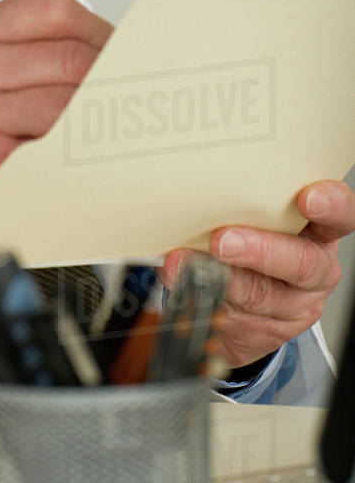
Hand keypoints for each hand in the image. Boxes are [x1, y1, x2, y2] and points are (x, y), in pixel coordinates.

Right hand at [0, 0, 112, 228]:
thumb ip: (22, 47)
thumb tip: (100, 51)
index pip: (53, 12)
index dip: (100, 29)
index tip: (121, 47)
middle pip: (71, 58)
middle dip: (113, 74)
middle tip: (134, 88)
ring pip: (68, 104)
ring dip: (103, 114)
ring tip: (117, 120)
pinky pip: (53, 152)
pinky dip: (80, 152)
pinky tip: (92, 152)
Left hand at [161, 180, 354, 368]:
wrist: (247, 301)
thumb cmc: (253, 242)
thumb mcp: (258, 219)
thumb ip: (244, 207)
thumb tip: (197, 192)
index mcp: (319, 232)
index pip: (340, 216)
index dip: (331, 206)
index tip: (307, 198)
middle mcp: (315, 268)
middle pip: (302, 262)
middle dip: (259, 250)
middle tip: (222, 242)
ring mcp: (295, 304)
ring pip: (262, 295)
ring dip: (219, 279)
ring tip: (185, 263)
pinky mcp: (269, 330)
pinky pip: (235, 316)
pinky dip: (203, 299)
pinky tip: (183, 286)